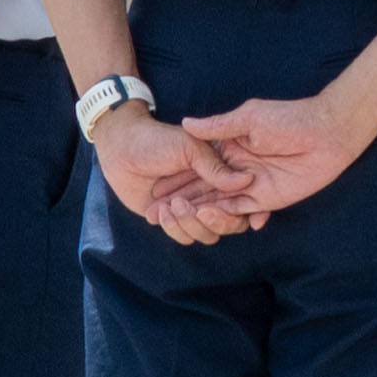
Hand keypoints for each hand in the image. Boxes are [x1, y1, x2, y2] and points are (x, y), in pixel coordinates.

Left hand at [92, 106, 251, 244]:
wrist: (121, 147)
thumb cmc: (158, 140)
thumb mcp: (189, 147)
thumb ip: (215, 167)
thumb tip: (246, 181)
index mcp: (221, 175)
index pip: (246, 200)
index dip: (254, 213)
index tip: (253, 221)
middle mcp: (210, 195)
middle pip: (229, 223)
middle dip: (217, 221)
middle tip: (201, 211)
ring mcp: (191, 209)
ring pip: (205, 234)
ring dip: (191, 224)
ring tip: (174, 204)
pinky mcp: (171, 219)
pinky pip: (182, 236)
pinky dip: (173, 227)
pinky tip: (159, 211)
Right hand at [168, 93, 363, 225]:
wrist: (328, 133)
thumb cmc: (291, 118)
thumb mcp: (250, 118)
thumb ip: (218, 126)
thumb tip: (186, 124)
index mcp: (229, 146)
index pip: (196, 165)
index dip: (174, 176)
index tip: (150, 186)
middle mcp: (236, 168)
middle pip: (203, 187)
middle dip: (179, 199)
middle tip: (153, 211)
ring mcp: (251, 185)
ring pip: (218, 202)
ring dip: (197, 210)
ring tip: (174, 218)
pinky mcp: (267, 198)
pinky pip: (241, 211)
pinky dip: (224, 216)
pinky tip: (205, 219)